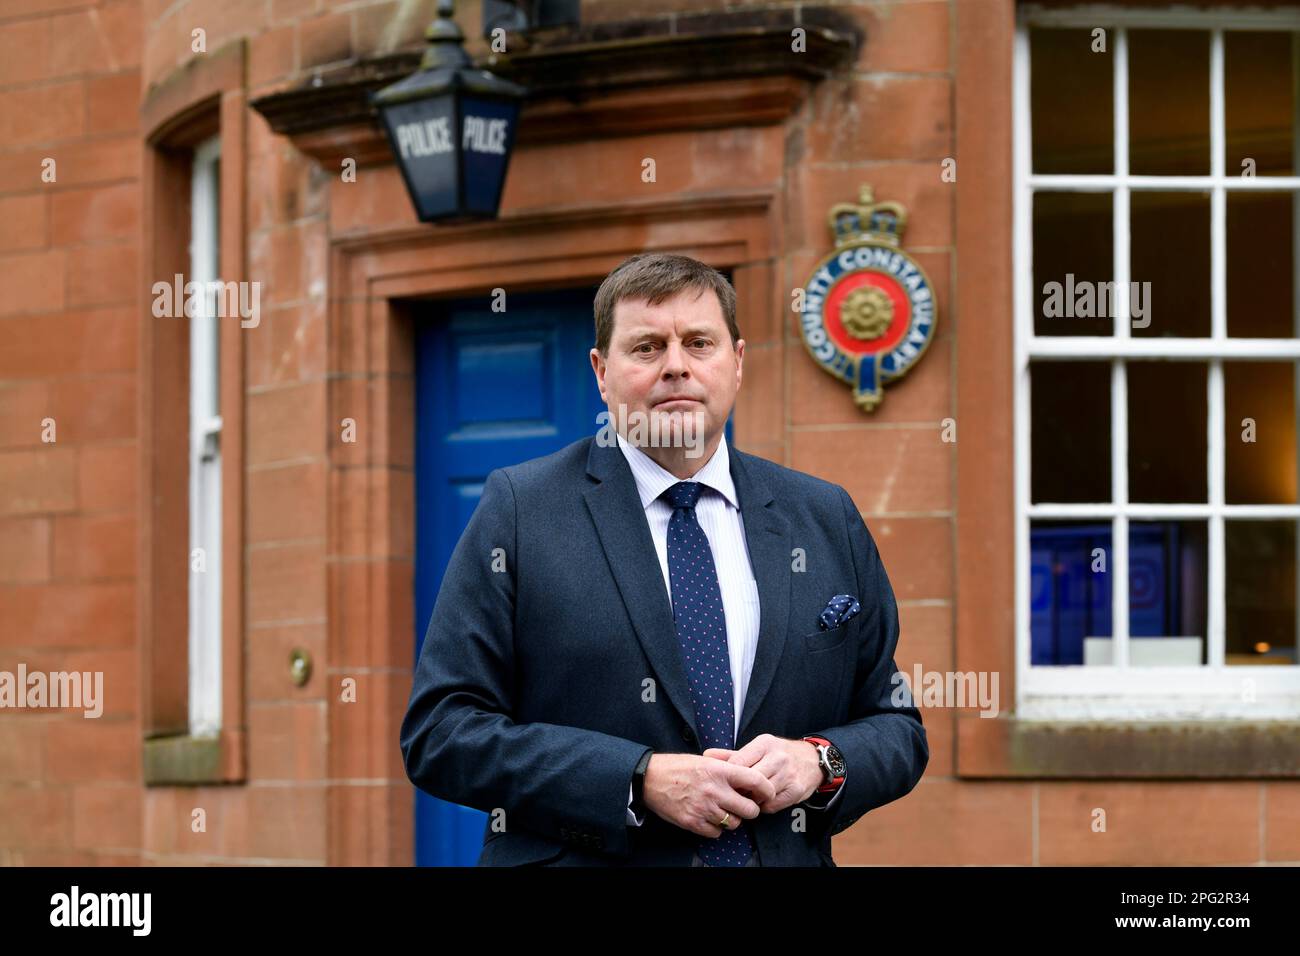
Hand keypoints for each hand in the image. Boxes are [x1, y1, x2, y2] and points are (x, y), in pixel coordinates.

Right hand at [641, 752, 776, 837]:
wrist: (649, 778)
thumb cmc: (678, 767)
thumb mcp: (705, 759)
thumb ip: (727, 767)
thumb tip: (749, 777)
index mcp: (719, 770)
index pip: (756, 781)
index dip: (766, 790)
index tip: (767, 794)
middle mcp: (714, 790)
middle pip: (749, 810)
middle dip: (750, 810)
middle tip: (744, 806)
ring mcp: (704, 808)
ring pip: (734, 824)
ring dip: (732, 819)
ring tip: (722, 810)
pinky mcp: (693, 822)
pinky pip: (717, 833)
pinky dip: (715, 828)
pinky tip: (709, 817)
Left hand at [703, 734, 823, 814]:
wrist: (811, 759)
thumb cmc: (779, 753)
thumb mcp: (758, 748)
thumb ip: (732, 754)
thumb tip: (706, 755)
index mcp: (764, 744)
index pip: (738, 763)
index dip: (729, 777)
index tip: (726, 783)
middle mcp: (777, 757)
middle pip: (749, 780)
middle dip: (741, 790)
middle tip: (736, 793)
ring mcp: (788, 774)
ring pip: (761, 794)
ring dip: (753, 799)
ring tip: (750, 797)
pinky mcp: (796, 789)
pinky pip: (773, 804)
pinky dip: (765, 806)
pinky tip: (764, 800)